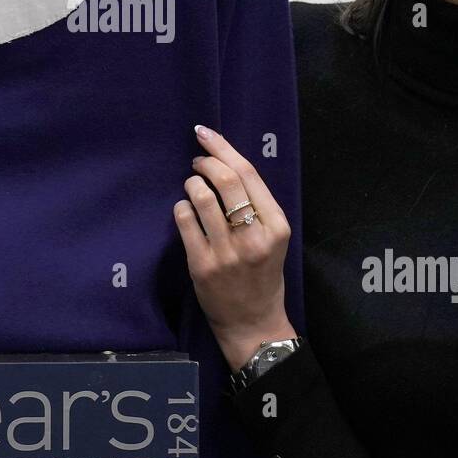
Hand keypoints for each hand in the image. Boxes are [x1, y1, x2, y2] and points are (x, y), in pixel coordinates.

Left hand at [172, 125, 296, 371]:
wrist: (253, 323)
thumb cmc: (263, 275)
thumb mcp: (273, 238)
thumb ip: (256, 206)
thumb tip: (224, 163)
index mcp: (277, 226)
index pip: (249, 174)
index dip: (224, 148)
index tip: (206, 134)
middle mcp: (254, 237)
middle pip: (227, 181)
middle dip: (207, 161)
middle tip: (197, 160)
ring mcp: (226, 252)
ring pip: (201, 197)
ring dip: (192, 183)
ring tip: (192, 186)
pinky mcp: (202, 265)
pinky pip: (184, 221)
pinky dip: (181, 208)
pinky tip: (185, 210)